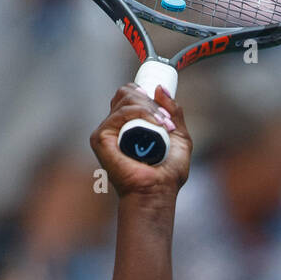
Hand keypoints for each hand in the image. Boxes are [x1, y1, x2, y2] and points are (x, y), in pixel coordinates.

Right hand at [90, 84, 191, 198]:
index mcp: (129, 123)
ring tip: (165, 127)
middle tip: (167, 123)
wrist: (158, 191)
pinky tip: (155, 125)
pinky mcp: (100, 137)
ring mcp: (107, 130)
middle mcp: (115, 125)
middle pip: (128, 92)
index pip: (131, 93)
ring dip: (150, 109)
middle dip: (151, 102)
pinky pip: (120, 113)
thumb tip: (159, 88)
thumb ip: (174, 112)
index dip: (148, 96)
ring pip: (126, 99)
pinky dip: (140, 113)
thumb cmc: (168, 172)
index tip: (166, 114)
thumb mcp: (180, 137)